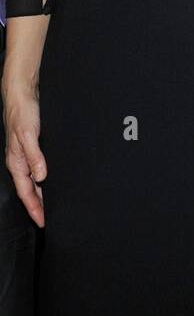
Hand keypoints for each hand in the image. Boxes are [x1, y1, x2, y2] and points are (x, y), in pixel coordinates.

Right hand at [3, 80, 45, 225]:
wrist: (22, 93)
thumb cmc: (22, 112)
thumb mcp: (29, 135)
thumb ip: (35, 156)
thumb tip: (41, 177)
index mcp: (16, 162)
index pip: (26, 192)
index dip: (34, 208)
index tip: (42, 222)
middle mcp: (20, 161)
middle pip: (30, 190)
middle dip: (39, 205)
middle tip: (51, 219)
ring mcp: (26, 155)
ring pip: (35, 180)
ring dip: (43, 193)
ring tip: (55, 205)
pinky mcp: (33, 147)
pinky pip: (39, 169)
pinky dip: (46, 179)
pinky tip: (54, 181)